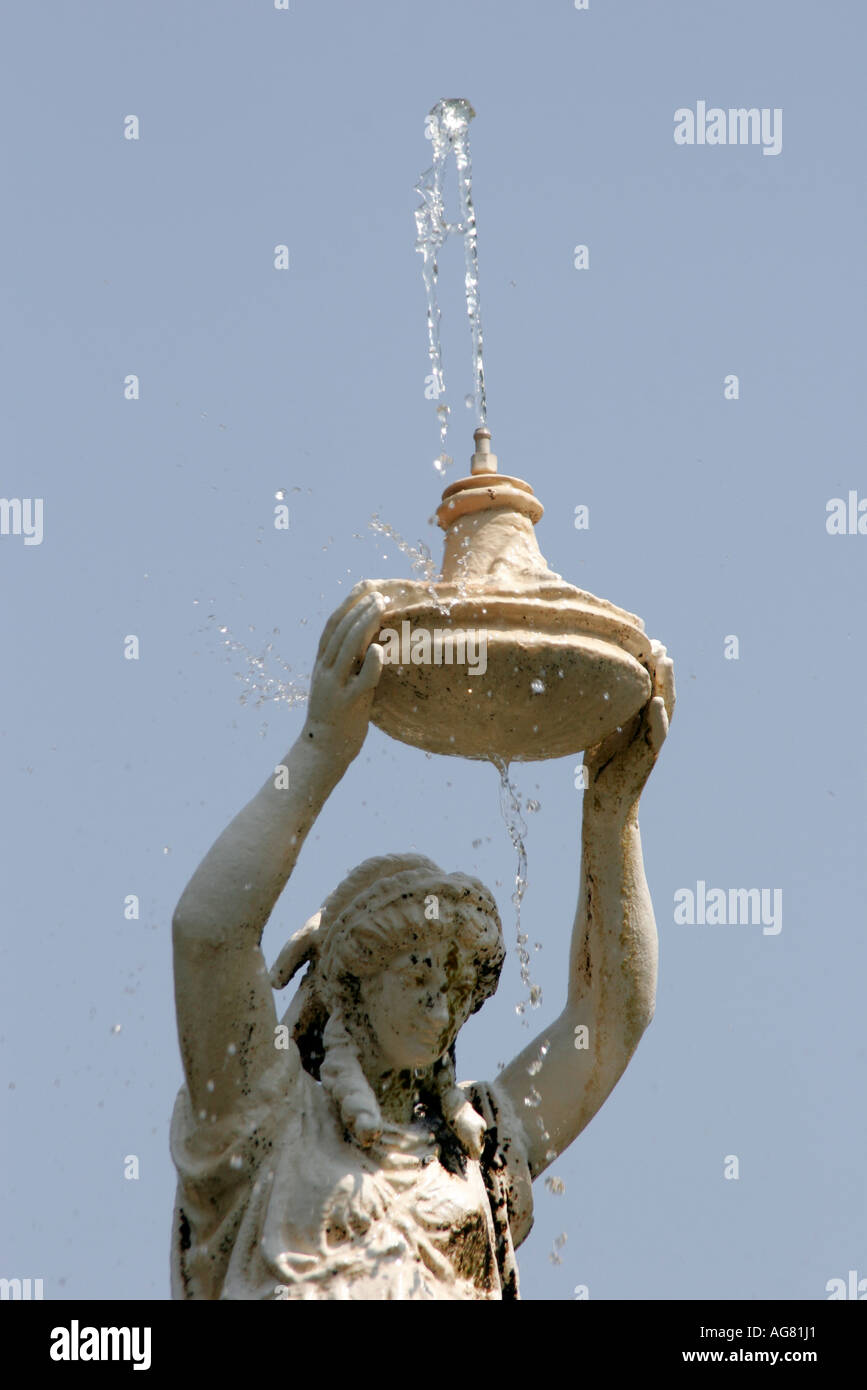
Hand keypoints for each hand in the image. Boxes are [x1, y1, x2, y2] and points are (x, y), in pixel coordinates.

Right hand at [302, 589, 386, 768]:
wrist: (322, 750)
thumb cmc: (337, 716)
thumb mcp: (339, 684)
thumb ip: (350, 664)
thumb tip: (371, 643)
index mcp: (322, 664)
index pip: (332, 626)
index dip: (347, 605)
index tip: (364, 588)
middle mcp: (325, 671)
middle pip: (340, 631)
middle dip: (360, 609)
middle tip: (380, 594)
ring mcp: (335, 686)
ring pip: (348, 648)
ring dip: (365, 624)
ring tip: (381, 608)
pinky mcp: (348, 704)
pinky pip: (361, 679)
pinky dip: (371, 663)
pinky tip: (379, 648)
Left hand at [582, 640, 674, 820]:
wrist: (604, 803)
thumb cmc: (601, 768)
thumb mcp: (601, 730)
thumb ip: (605, 710)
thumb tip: (590, 683)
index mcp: (639, 720)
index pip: (648, 687)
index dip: (649, 665)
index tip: (645, 641)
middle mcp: (650, 728)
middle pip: (662, 691)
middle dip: (661, 668)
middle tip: (659, 643)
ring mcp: (652, 743)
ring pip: (665, 708)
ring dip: (666, 684)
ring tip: (666, 660)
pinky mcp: (648, 758)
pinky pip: (657, 735)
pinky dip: (658, 718)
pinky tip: (656, 701)